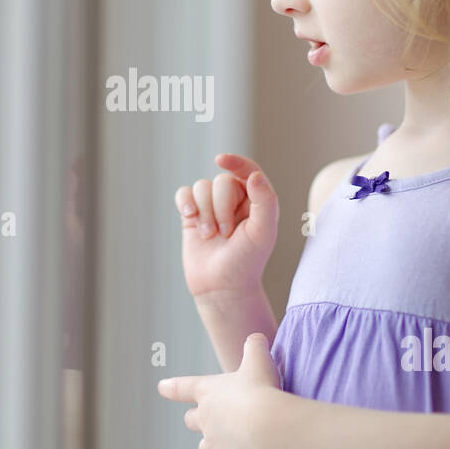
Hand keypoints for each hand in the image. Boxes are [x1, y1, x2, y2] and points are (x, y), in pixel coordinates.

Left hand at [157, 333, 281, 448]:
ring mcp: (214, 444)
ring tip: (228, 448)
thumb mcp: (258, 360)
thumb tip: (256, 339)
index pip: (183, 388)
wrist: (267, 424)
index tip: (162, 388)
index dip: (172, 387)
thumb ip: (254, 347)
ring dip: (213, 448)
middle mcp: (206, 419)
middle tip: (211, 421)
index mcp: (208, 392)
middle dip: (198, 421)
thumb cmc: (261, 389)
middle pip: (192, 421)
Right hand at [173, 154, 278, 299]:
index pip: (247, 170)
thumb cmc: (246, 262)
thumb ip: (265, 201)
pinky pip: (184, 193)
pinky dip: (185, 201)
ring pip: (201, 187)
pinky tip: (189, 216)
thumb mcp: (263, 232)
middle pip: (221, 182)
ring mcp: (211, 207)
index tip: (220, 160)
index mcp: (256, 201)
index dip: (235, 161)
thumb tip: (254, 175)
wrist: (222, 288)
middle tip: (226, 234)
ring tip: (211, 236)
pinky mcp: (192, 215)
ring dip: (204, 212)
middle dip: (221, 207)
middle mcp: (234, 200)